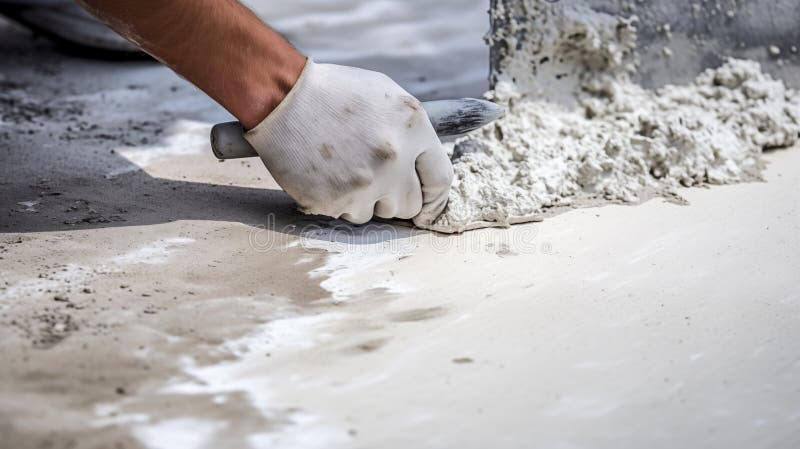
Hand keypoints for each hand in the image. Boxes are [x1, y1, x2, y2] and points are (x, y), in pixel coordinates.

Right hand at [244, 60, 453, 224]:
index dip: (435, 199)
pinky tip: (325, 175)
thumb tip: (426, 165)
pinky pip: (346, 215)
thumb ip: (412, 131)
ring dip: (364, 200)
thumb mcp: (386, 96)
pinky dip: (338, 201)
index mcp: (412, 128)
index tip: (427, 206)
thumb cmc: (333, 93)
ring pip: (376, 214)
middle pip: (410, 205)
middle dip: (395, 199)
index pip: (440, 180)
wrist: (281, 98)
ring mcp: (364, 184)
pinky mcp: (334, 202)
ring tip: (343, 169)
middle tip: (377, 184)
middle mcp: (394, 159)